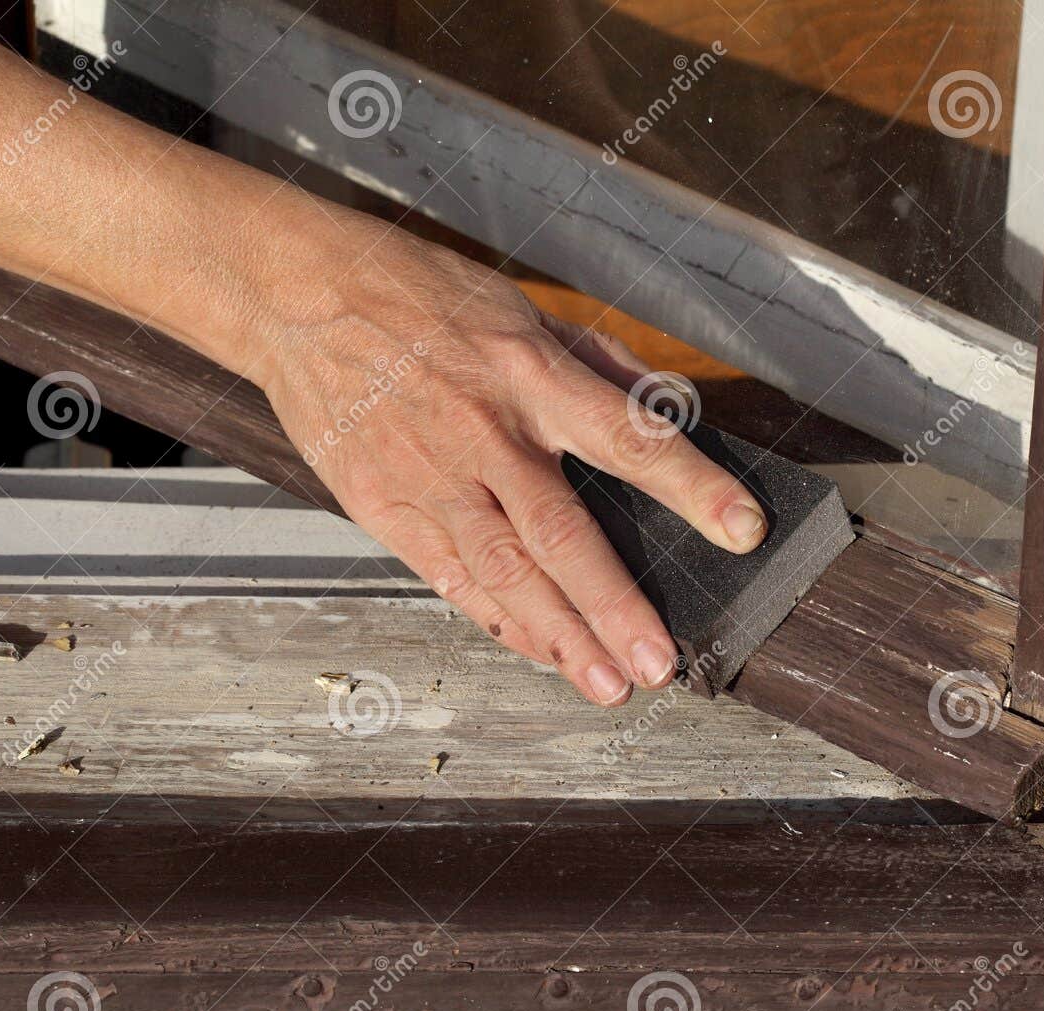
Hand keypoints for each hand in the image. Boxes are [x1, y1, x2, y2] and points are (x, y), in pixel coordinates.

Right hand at [245, 207, 768, 705]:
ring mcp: (430, 476)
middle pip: (562, 533)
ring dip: (561, 636)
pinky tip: (539, 651)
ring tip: (606, 683)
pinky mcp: (385, 507)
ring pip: (504, 573)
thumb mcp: (520, 306)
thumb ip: (598, 364)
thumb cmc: (416, 296)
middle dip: (615, 606)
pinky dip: (499, 620)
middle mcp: (485, 431)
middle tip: (658, 661)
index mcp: (530, 373)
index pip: (628, 437)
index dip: (692, 487)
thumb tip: (667, 410)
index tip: (741, 529)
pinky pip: (451, 578)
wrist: (301, 299)